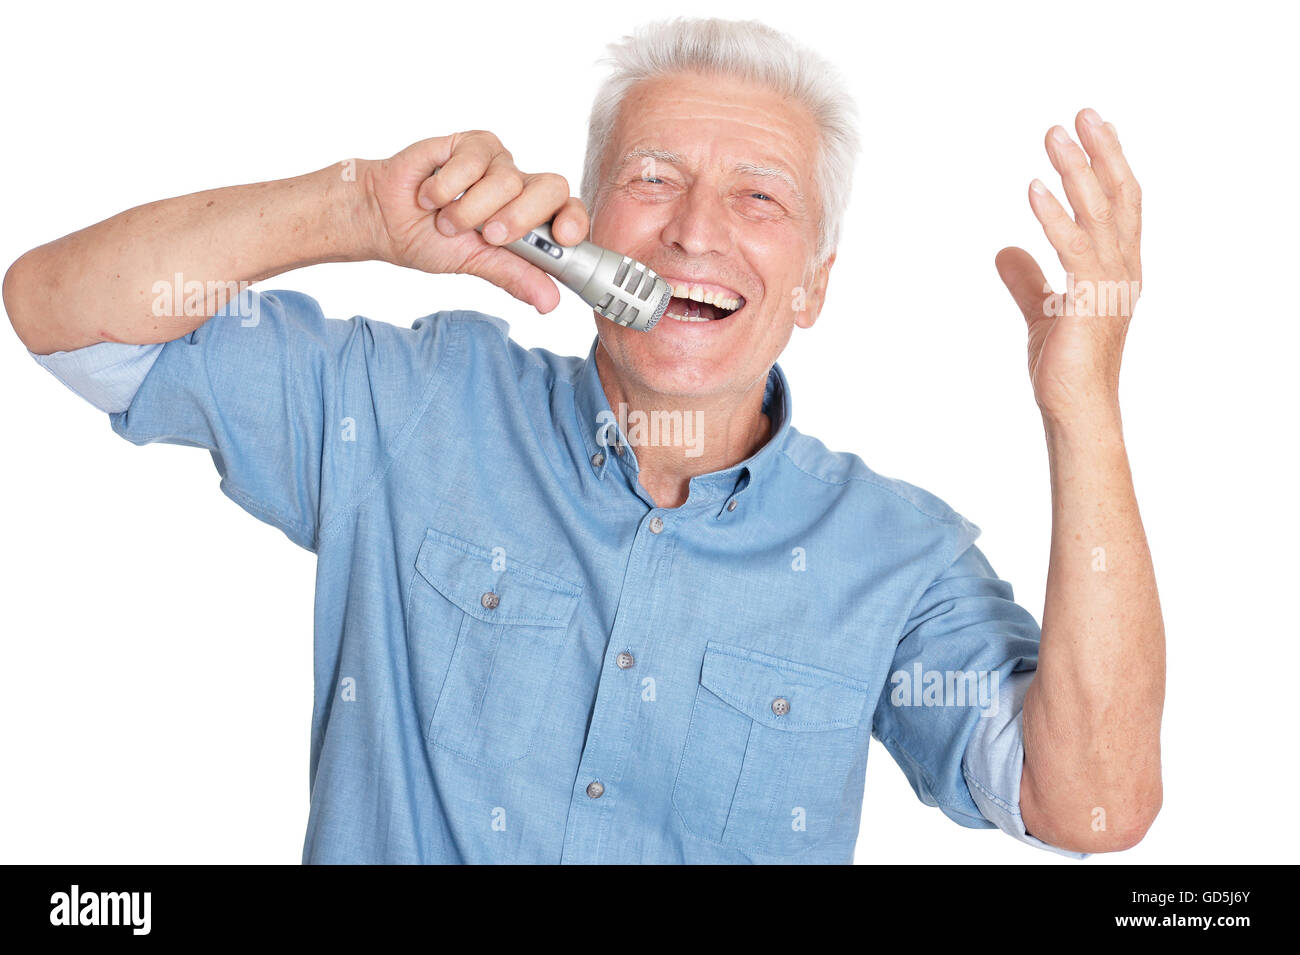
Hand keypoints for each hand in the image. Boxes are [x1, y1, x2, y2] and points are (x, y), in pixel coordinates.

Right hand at [362, 131, 589, 312]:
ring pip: (507, 180)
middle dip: (521, 219)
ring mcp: (497, 162)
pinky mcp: (469, 144)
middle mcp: (520, 186)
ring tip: (445, 221)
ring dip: (469, 211)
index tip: (563, 237)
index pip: (570, 211)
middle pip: (551, 188)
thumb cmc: (433, 240)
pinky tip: (430, 196)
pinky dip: (446, 188)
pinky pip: (473, 161)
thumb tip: (549, 303)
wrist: (385, 220)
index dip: (575, 222)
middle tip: (490, 237)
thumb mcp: (477, 264)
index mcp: (532, 217)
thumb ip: (514, 276)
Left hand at [994, 109, 1141, 423]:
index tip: (1094, 127)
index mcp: (1117, 268)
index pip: (1121, 204)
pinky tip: (1033, 187)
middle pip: (1117, 197)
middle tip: (1079, 113)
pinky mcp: (1088, 301)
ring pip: (1099, 213)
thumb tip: (1004, 250)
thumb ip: (1027, 279)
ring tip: (1055, 135)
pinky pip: (1073, 248)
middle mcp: (1122, 269)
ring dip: (1076, 171)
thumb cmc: (1064, 367)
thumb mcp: (1041, 312)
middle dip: (1099, 152)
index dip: (1110, 163)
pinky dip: (1054, 215)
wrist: (1074, 409)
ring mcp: (1110, 283)